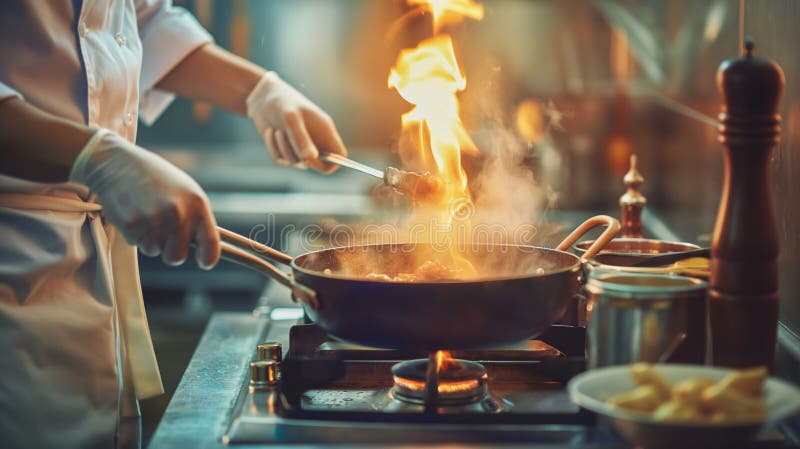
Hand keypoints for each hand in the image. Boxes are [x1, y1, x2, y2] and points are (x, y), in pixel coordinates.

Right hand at [70, 129, 220, 268]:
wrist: (118, 163)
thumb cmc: (156, 178)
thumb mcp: (186, 192)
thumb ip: (197, 218)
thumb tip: (207, 247)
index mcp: (197, 205)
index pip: (210, 245)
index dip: (207, 259)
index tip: (203, 262)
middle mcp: (178, 214)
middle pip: (177, 257)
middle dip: (169, 249)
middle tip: (162, 229)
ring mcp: (155, 220)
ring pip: (154, 251)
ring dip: (150, 238)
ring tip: (146, 212)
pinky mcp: (132, 225)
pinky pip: (137, 244)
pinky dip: (134, 233)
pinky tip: (133, 211)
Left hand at [247, 71, 346, 172]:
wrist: (262, 97)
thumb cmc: (282, 103)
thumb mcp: (291, 119)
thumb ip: (301, 139)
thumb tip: (311, 159)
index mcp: (325, 131)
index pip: (340, 155)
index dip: (333, 162)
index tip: (315, 158)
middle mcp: (316, 140)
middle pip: (317, 164)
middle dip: (301, 157)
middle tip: (292, 142)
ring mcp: (301, 146)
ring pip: (296, 162)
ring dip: (284, 149)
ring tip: (278, 131)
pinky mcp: (286, 148)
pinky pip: (281, 159)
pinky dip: (274, 147)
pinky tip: (271, 131)